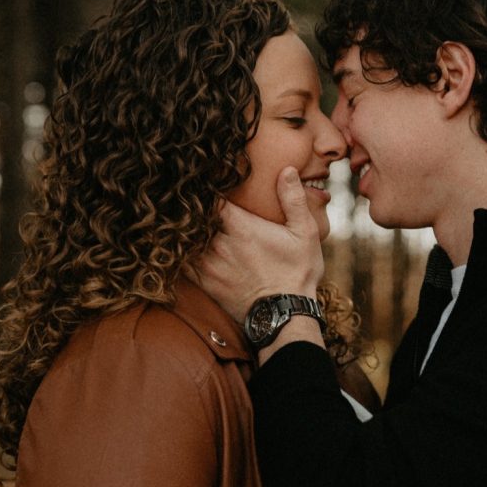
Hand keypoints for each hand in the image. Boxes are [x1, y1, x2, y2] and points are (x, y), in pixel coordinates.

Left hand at [195, 167, 323, 322]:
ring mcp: (209, 266)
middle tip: (189, 194)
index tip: (206, 179)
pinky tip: (185, 244)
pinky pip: (182, 263)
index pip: (211, 199)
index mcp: (241, 229)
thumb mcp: (305, 234)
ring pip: (184, 239)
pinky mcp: (204, 283)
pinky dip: (181, 251)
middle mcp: (220, 246)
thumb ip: (293, 200)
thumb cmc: (298, 273)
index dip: (206, 187)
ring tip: (185, 217)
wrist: (285, 317)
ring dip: (186, 229)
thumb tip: (287, 170)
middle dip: (193, 206)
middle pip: (194, 217)